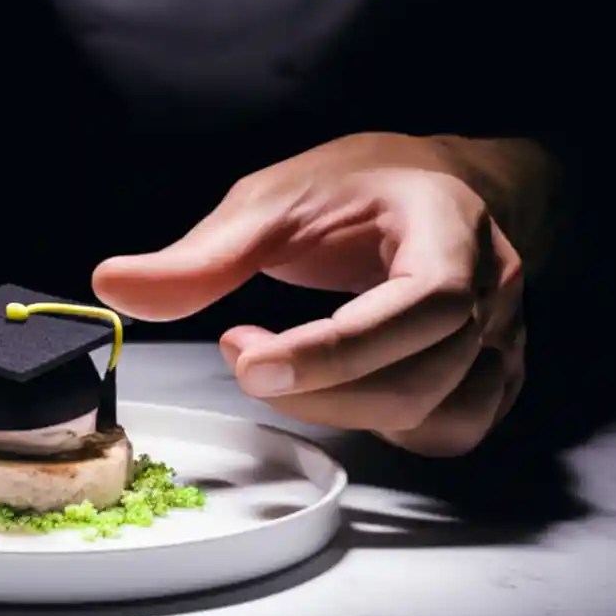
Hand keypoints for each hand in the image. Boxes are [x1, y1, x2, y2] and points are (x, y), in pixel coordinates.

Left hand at [92, 132, 555, 456]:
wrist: (431, 186)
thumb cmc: (356, 188)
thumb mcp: (272, 199)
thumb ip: (201, 254)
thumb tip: (112, 286)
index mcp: (448, 227)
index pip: (420, 303)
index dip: (336, 349)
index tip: (249, 361)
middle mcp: (494, 286)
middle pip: (422, 372)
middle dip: (320, 387)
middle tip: (243, 357)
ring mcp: (503, 335)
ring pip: (437, 413)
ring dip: (345, 411)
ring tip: (285, 367)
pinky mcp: (492, 373)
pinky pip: (451, 429)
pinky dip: (388, 427)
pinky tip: (340, 392)